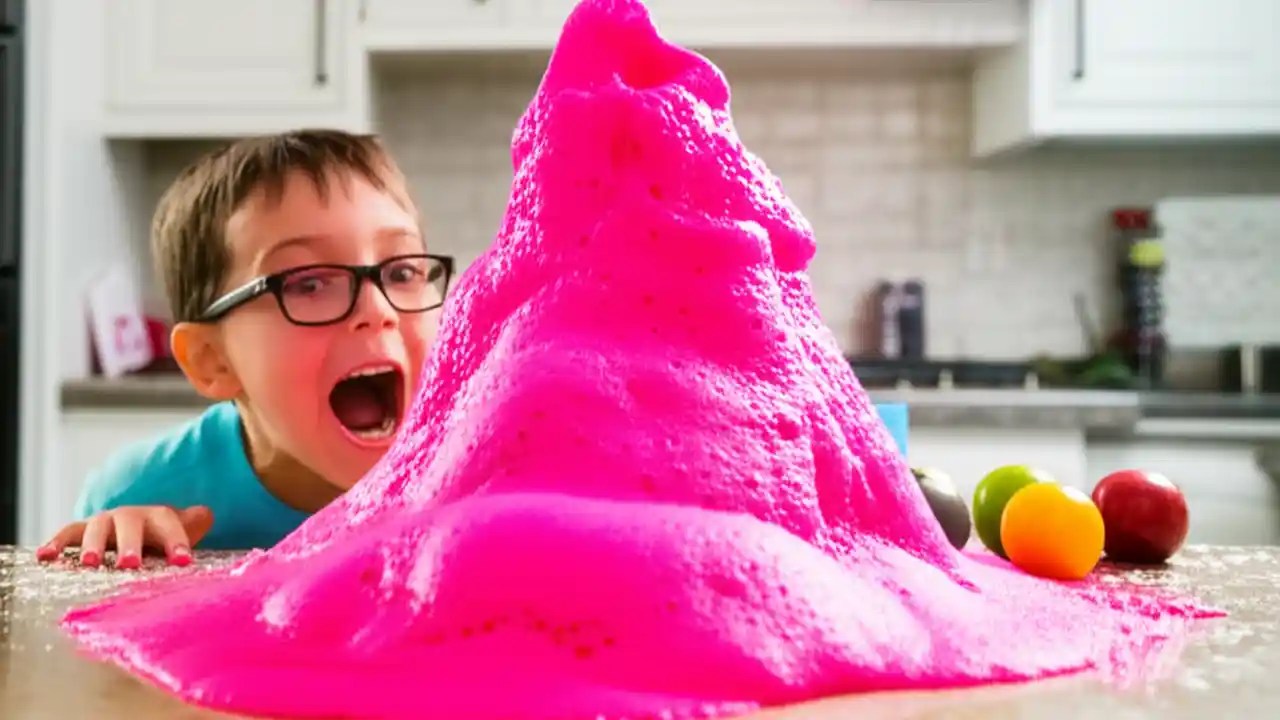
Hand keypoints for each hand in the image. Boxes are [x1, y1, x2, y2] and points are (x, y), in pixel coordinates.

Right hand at [35, 505, 213, 568]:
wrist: (139, 525)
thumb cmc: (163, 535)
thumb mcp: (182, 529)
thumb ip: (195, 524)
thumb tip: (206, 514)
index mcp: (158, 516)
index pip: (169, 524)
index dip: (176, 540)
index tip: (182, 561)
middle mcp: (129, 516)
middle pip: (130, 524)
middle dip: (130, 544)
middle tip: (130, 564)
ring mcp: (103, 523)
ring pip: (96, 529)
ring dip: (93, 545)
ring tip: (91, 563)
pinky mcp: (81, 531)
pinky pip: (67, 534)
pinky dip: (55, 544)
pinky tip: (44, 557)